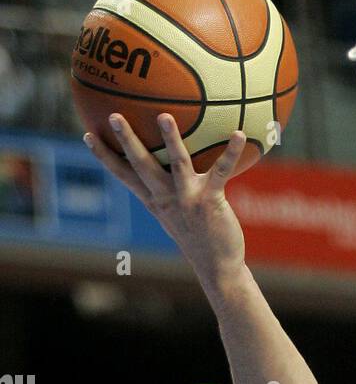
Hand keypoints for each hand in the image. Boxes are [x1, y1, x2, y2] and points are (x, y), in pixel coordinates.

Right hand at [84, 113, 246, 291]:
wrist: (217, 267)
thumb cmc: (200, 237)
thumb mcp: (178, 213)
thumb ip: (171, 191)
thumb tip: (173, 167)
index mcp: (154, 200)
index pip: (123, 175)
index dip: (104, 156)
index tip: (87, 134)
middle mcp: (166, 198)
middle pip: (141, 164)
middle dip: (126, 140)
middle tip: (114, 115)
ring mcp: (187, 199)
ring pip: (177, 164)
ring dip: (171, 140)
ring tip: (164, 116)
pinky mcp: (210, 201)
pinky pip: (221, 171)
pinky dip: (231, 152)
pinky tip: (239, 133)